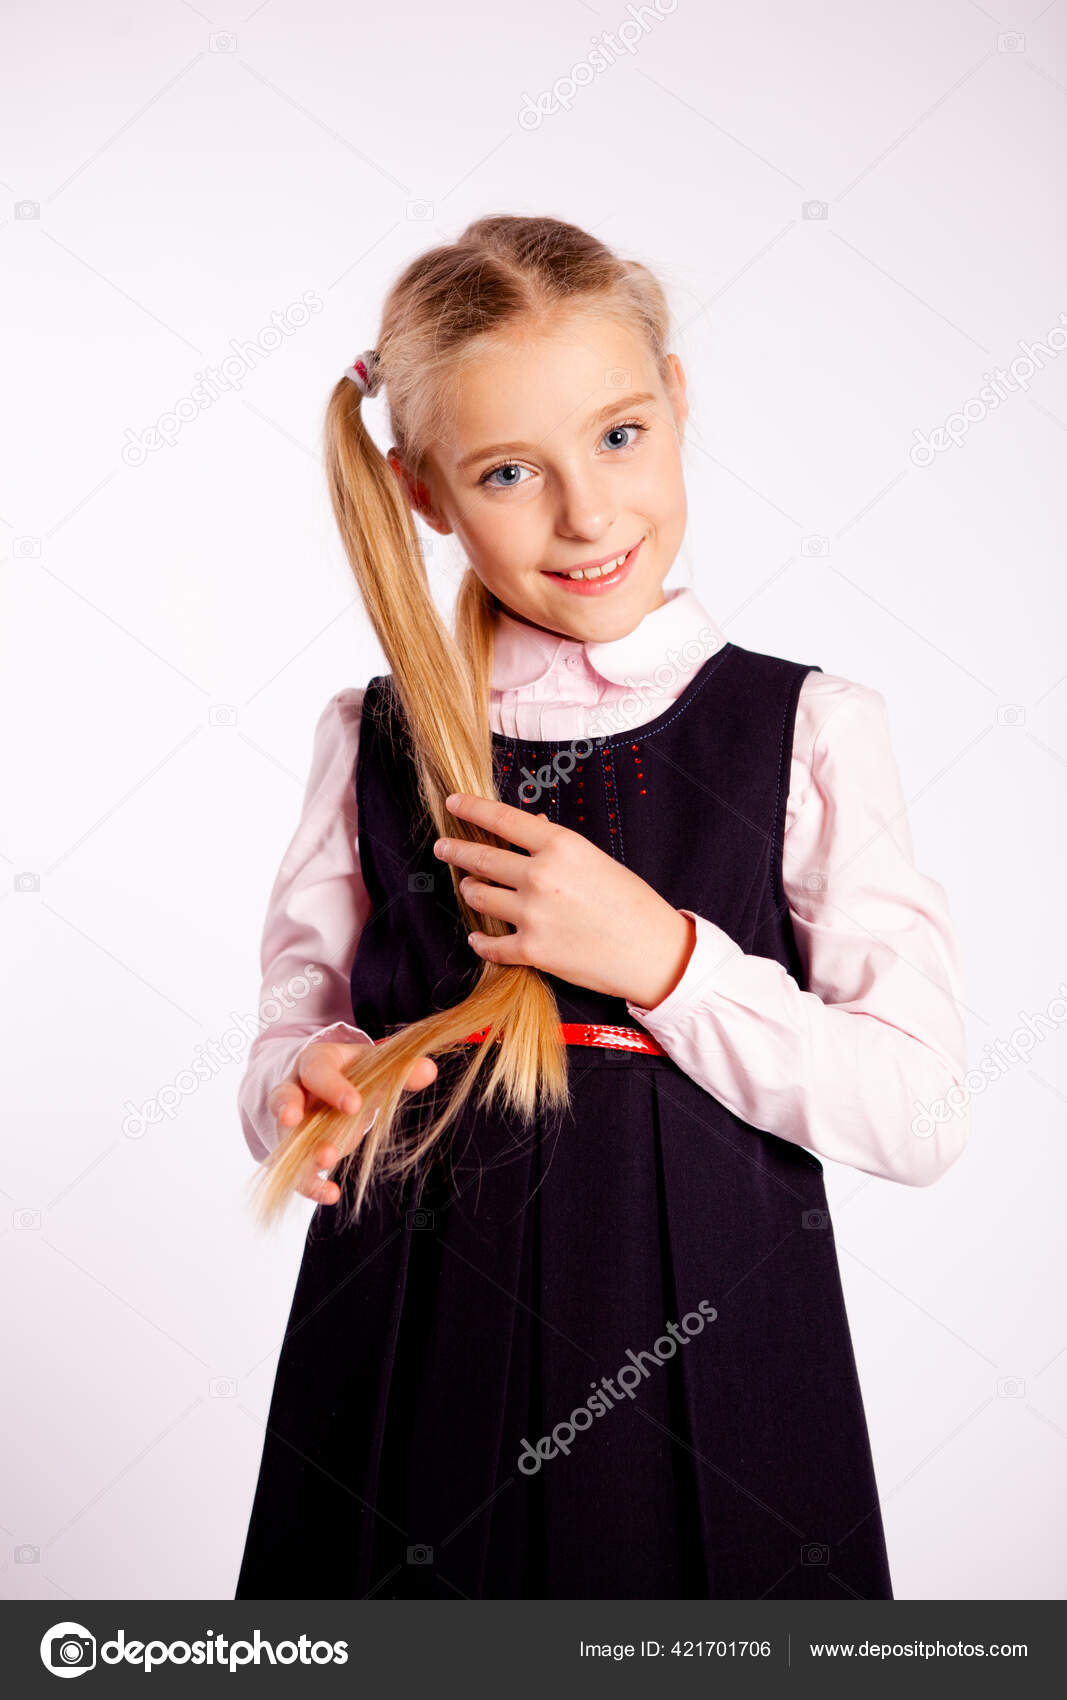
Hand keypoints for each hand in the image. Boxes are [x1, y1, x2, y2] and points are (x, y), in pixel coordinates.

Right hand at [269, 1040, 437, 1205]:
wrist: (333, 1086)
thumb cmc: (355, 1072)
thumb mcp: (376, 1066)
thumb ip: (401, 1070)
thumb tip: (429, 1069)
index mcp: (315, 1062)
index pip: (317, 1070)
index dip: (333, 1087)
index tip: (354, 1104)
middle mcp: (295, 1089)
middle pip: (284, 1098)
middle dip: (293, 1113)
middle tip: (319, 1132)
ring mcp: (292, 1122)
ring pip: (286, 1137)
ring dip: (304, 1153)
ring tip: (328, 1161)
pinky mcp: (296, 1149)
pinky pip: (296, 1168)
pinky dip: (311, 1183)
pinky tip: (331, 1194)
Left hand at [434, 792, 696, 1008]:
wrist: (652, 951)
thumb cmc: (630, 902)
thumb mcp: (595, 858)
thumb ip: (556, 845)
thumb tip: (529, 826)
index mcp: (560, 846)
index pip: (502, 819)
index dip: (471, 809)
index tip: (453, 803)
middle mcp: (540, 876)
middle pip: (481, 858)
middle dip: (455, 851)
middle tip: (443, 848)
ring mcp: (532, 914)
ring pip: (480, 896)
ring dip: (470, 890)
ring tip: (469, 888)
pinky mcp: (531, 950)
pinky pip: (490, 944)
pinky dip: (481, 940)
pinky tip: (478, 936)